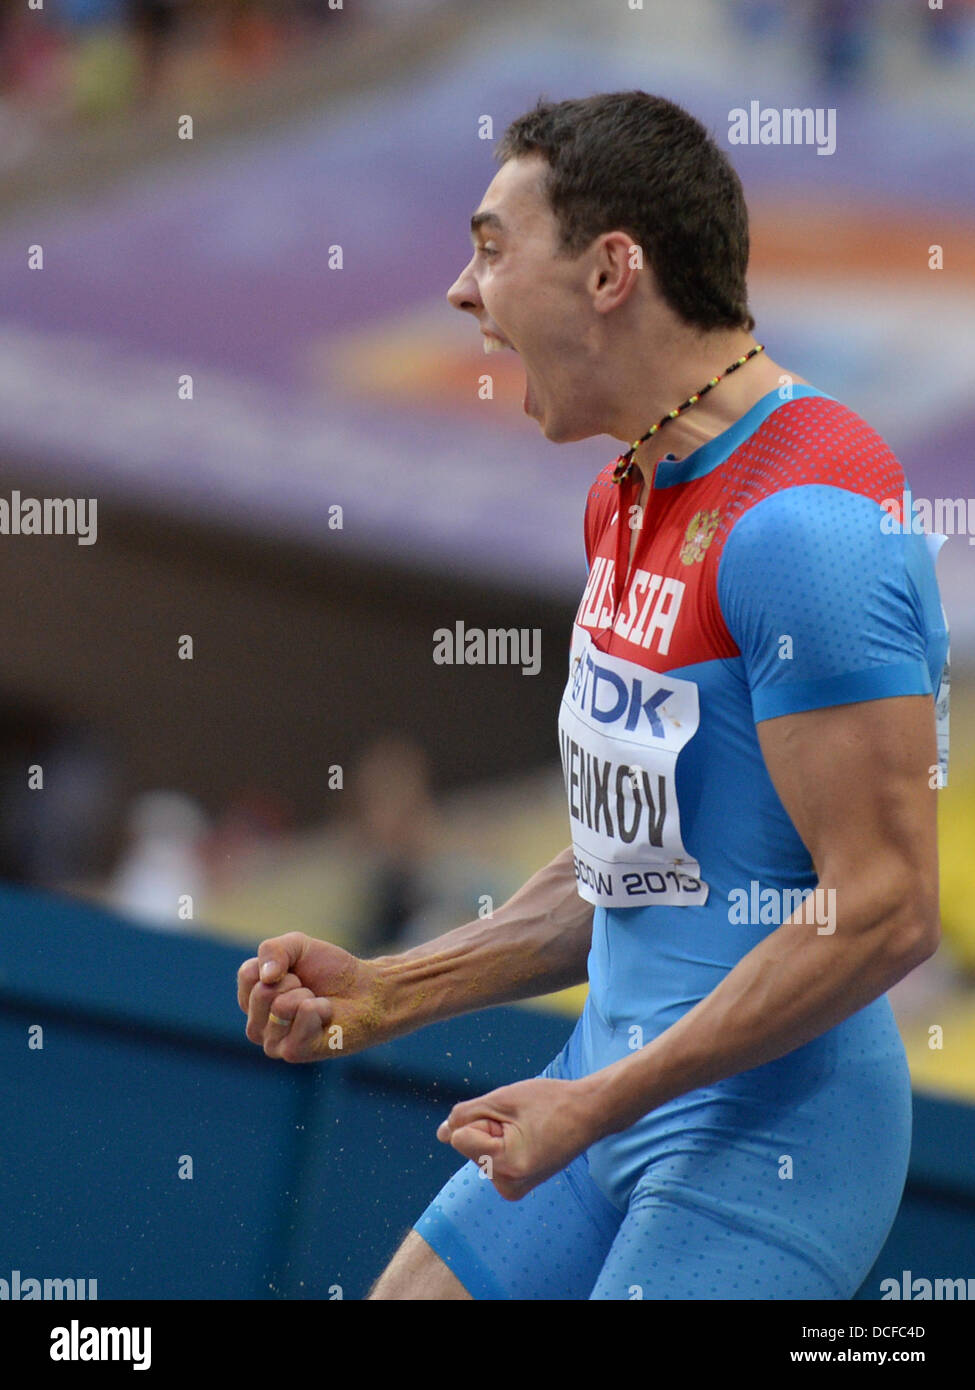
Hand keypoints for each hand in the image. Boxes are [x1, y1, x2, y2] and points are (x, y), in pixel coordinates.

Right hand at [237, 932, 390, 1062]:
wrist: (367, 992)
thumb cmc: (331, 972)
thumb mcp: (298, 946)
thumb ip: (273, 949)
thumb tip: (266, 977)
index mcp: (253, 1000)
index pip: (247, 975)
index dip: (278, 963)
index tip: (295, 971)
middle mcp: (257, 1025)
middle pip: (261, 992)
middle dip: (293, 981)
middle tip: (310, 989)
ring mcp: (273, 1043)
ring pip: (280, 1006)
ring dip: (307, 995)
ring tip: (317, 1003)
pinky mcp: (293, 1053)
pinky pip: (302, 1016)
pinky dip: (320, 1008)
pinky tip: (326, 1017)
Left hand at [436, 1077, 596, 1200]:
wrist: (588, 1114)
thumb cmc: (550, 1102)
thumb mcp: (501, 1099)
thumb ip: (464, 1115)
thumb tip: (441, 1134)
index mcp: (506, 1168)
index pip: (459, 1137)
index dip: (482, 1118)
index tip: (513, 1118)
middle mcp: (508, 1186)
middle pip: (467, 1145)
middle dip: (488, 1127)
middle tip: (524, 1122)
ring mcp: (513, 1188)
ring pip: (477, 1150)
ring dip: (495, 1134)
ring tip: (528, 1129)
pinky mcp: (515, 1185)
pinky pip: (489, 1157)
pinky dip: (501, 1143)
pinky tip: (528, 1139)